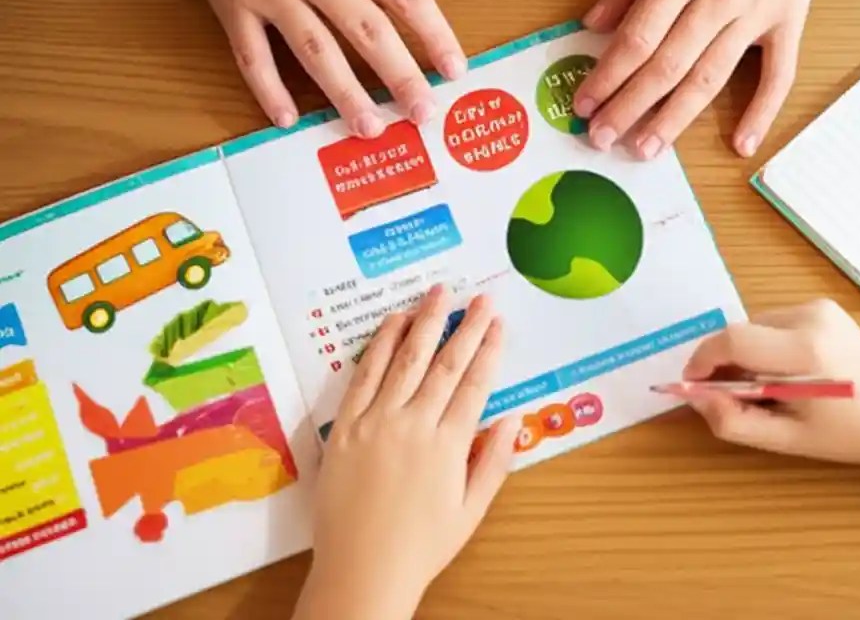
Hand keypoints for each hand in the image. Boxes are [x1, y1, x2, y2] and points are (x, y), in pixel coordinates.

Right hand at [162, 0, 466, 136]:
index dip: (433, 35)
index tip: (454, 68)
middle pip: (367, 33)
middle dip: (400, 77)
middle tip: (422, 113)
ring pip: (314, 52)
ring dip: (344, 95)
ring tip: (369, 127)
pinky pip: (250, 53)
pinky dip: (267, 89)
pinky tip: (286, 118)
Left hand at [292, 286, 520, 619]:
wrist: (362, 570)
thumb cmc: (420, 547)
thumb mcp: (470, 510)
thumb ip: (493, 461)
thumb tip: (512, 419)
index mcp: (447, 445)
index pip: (474, 383)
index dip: (489, 348)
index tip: (499, 323)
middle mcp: (412, 425)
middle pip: (444, 363)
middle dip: (465, 325)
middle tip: (479, 297)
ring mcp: (375, 423)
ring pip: (404, 360)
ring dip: (423, 322)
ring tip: (437, 292)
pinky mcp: (344, 429)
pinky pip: (363, 377)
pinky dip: (380, 347)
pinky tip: (393, 324)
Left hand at [575, 0, 834, 159]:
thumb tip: (595, 23)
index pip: (635, 40)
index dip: (606, 78)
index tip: (585, 104)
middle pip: (665, 69)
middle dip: (628, 109)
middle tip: (602, 140)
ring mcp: (756, 14)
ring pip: (709, 81)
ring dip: (674, 121)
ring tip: (646, 150)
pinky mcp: (788, 20)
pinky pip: (778, 76)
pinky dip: (762, 114)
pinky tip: (741, 145)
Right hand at [677, 299, 859, 466]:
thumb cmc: (845, 434)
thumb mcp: (786, 440)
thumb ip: (735, 421)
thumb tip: (696, 398)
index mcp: (804, 354)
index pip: (733, 340)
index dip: (703, 361)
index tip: (694, 385)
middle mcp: (810, 319)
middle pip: (740, 331)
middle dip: (724, 361)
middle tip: (731, 394)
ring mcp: (817, 308)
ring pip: (754, 325)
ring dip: (746, 353)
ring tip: (768, 386)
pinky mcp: (821, 305)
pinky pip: (773, 322)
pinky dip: (766, 344)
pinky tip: (788, 370)